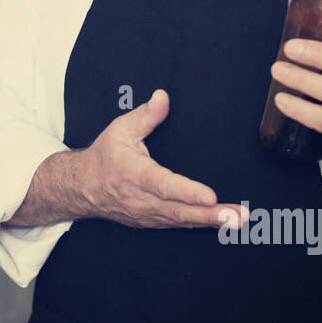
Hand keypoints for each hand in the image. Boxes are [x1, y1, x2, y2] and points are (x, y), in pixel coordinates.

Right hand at [78, 89, 247, 229]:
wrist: (83, 187)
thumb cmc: (105, 156)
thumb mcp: (121, 129)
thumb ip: (146, 115)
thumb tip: (163, 97)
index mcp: (136, 174)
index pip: (165, 185)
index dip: (188, 192)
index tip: (210, 196)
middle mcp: (142, 199)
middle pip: (180, 210)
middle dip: (212, 214)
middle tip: (238, 215)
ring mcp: (147, 214)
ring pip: (183, 221)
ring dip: (212, 222)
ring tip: (238, 220)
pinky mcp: (152, 222)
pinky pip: (179, 224)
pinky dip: (200, 225)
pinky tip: (222, 223)